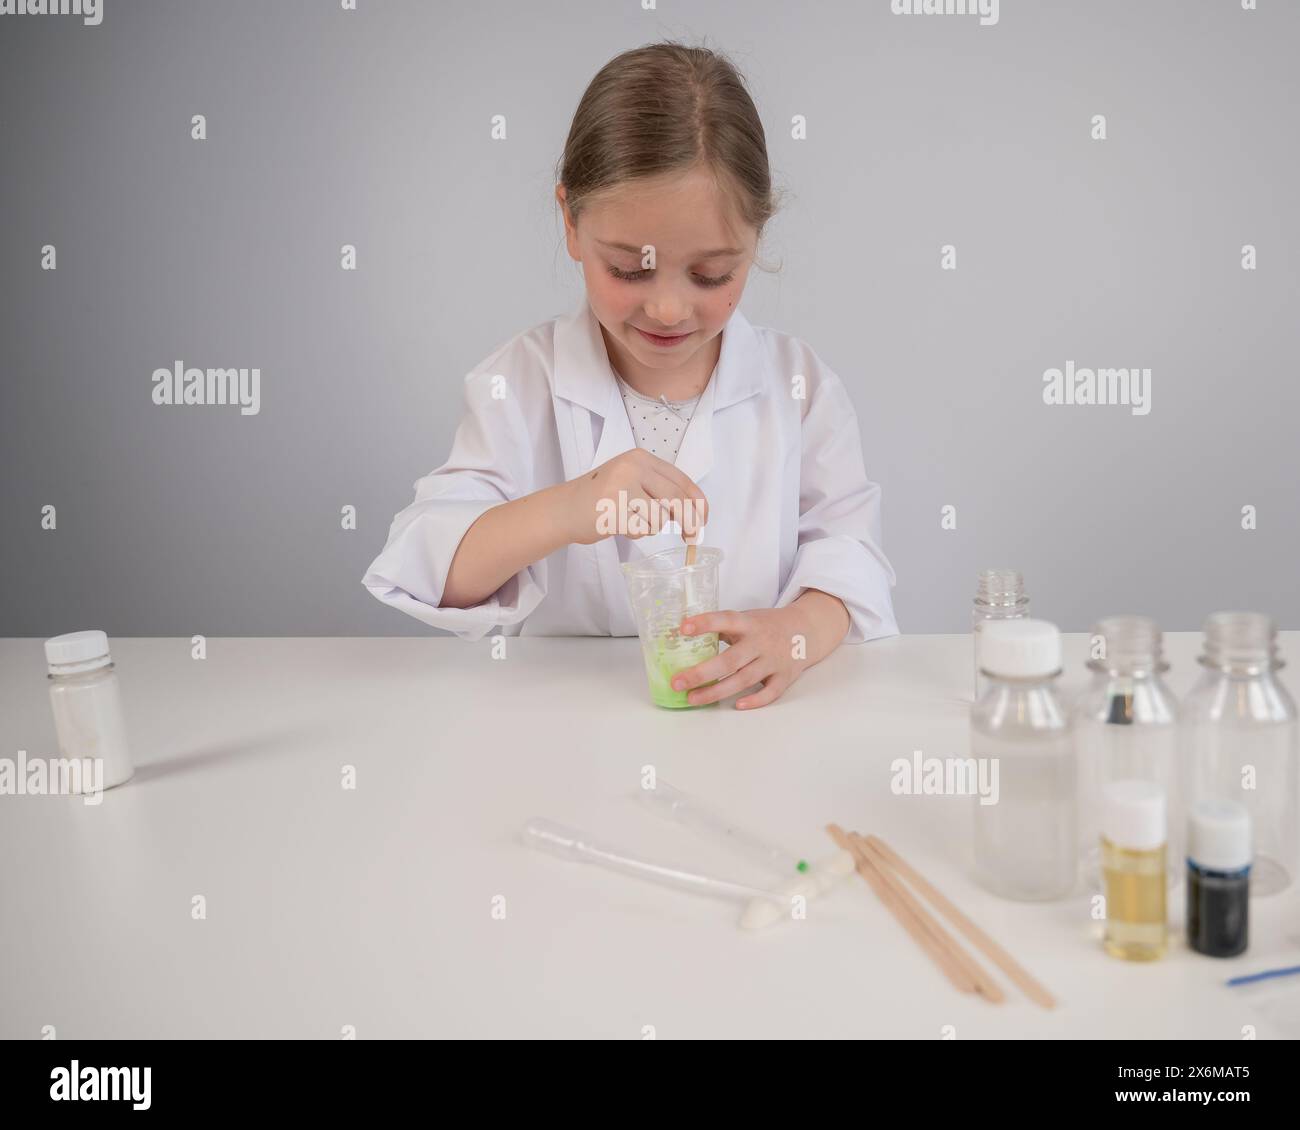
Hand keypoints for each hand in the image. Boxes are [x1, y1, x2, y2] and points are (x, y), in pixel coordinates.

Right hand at [561, 449, 707, 545]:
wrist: (565, 508)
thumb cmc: (601, 497)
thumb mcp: (631, 480)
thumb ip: (660, 489)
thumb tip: (695, 513)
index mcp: (641, 458)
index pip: (682, 480)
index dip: (699, 502)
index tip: (704, 519)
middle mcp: (633, 468)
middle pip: (676, 500)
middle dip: (689, 522)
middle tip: (691, 538)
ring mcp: (622, 488)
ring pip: (660, 518)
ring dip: (651, 527)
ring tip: (631, 520)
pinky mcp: (613, 510)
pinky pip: (641, 529)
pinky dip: (635, 533)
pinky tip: (619, 524)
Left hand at [671, 606, 808, 709]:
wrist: (806, 630)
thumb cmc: (766, 626)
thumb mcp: (746, 619)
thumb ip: (720, 629)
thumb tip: (682, 638)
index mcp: (749, 624)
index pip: (725, 620)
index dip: (705, 623)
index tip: (682, 628)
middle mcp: (761, 642)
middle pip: (730, 660)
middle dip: (701, 673)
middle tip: (677, 682)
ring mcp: (774, 661)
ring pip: (744, 680)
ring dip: (716, 691)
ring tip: (692, 698)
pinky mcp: (784, 677)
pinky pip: (769, 692)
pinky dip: (754, 700)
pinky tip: (736, 705)